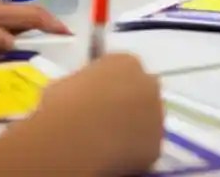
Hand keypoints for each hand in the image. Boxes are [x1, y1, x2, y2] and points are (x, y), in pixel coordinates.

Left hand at [0, 0, 70, 50]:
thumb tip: (16, 42)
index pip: (30, 15)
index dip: (51, 23)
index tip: (67, 33)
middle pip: (27, 12)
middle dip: (46, 22)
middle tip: (59, 36)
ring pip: (15, 14)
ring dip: (31, 23)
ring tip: (41, 37)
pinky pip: (3, 17)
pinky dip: (16, 25)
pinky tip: (10, 35)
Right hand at [31, 53, 162, 173]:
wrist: (73, 135)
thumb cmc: (62, 103)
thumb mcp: (66, 83)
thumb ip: (85, 85)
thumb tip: (81, 97)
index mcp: (126, 63)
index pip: (123, 70)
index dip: (108, 87)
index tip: (95, 99)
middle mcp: (149, 84)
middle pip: (141, 94)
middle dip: (126, 106)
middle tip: (103, 122)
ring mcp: (157, 114)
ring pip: (146, 123)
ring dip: (131, 129)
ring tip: (105, 142)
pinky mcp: (156, 145)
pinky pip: (144, 149)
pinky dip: (131, 153)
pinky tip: (111, 157)